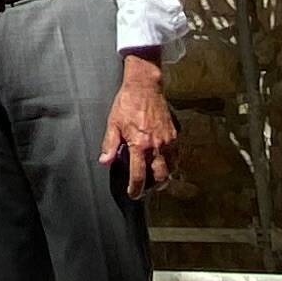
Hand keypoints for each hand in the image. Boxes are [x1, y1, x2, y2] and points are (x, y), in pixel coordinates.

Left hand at [100, 57, 178, 198]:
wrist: (145, 86)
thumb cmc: (127, 103)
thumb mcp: (113, 123)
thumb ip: (109, 144)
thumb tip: (105, 161)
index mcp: (139, 144)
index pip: (138, 175)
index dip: (135, 189)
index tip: (133, 194)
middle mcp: (156, 146)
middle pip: (160, 177)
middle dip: (153, 186)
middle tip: (145, 188)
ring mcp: (168, 140)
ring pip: (171, 168)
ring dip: (164, 176)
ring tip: (155, 178)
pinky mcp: (175, 134)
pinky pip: (176, 155)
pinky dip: (172, 163)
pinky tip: (164, 162)